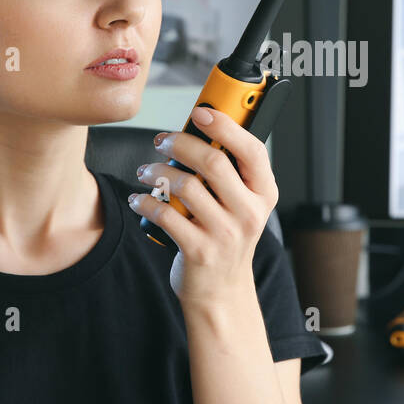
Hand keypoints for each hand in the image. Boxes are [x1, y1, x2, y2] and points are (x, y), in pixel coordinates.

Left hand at [129, 105, 278, 307]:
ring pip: (186, 186)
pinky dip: (145, 202)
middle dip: (181, 143)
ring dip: (158, 172)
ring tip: (146, 171)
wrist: (221, 291)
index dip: (226, 126)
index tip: (201, 112)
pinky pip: (165, 215)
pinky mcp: (199, 251)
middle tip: (162, 140)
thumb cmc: (226, 238)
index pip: (252, 150)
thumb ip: (230, 172)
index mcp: (264, 193)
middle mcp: (250, 213)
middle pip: (213, 162)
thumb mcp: (242, 204)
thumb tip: (199, 129)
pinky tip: (138, 199)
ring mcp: (226, 234)